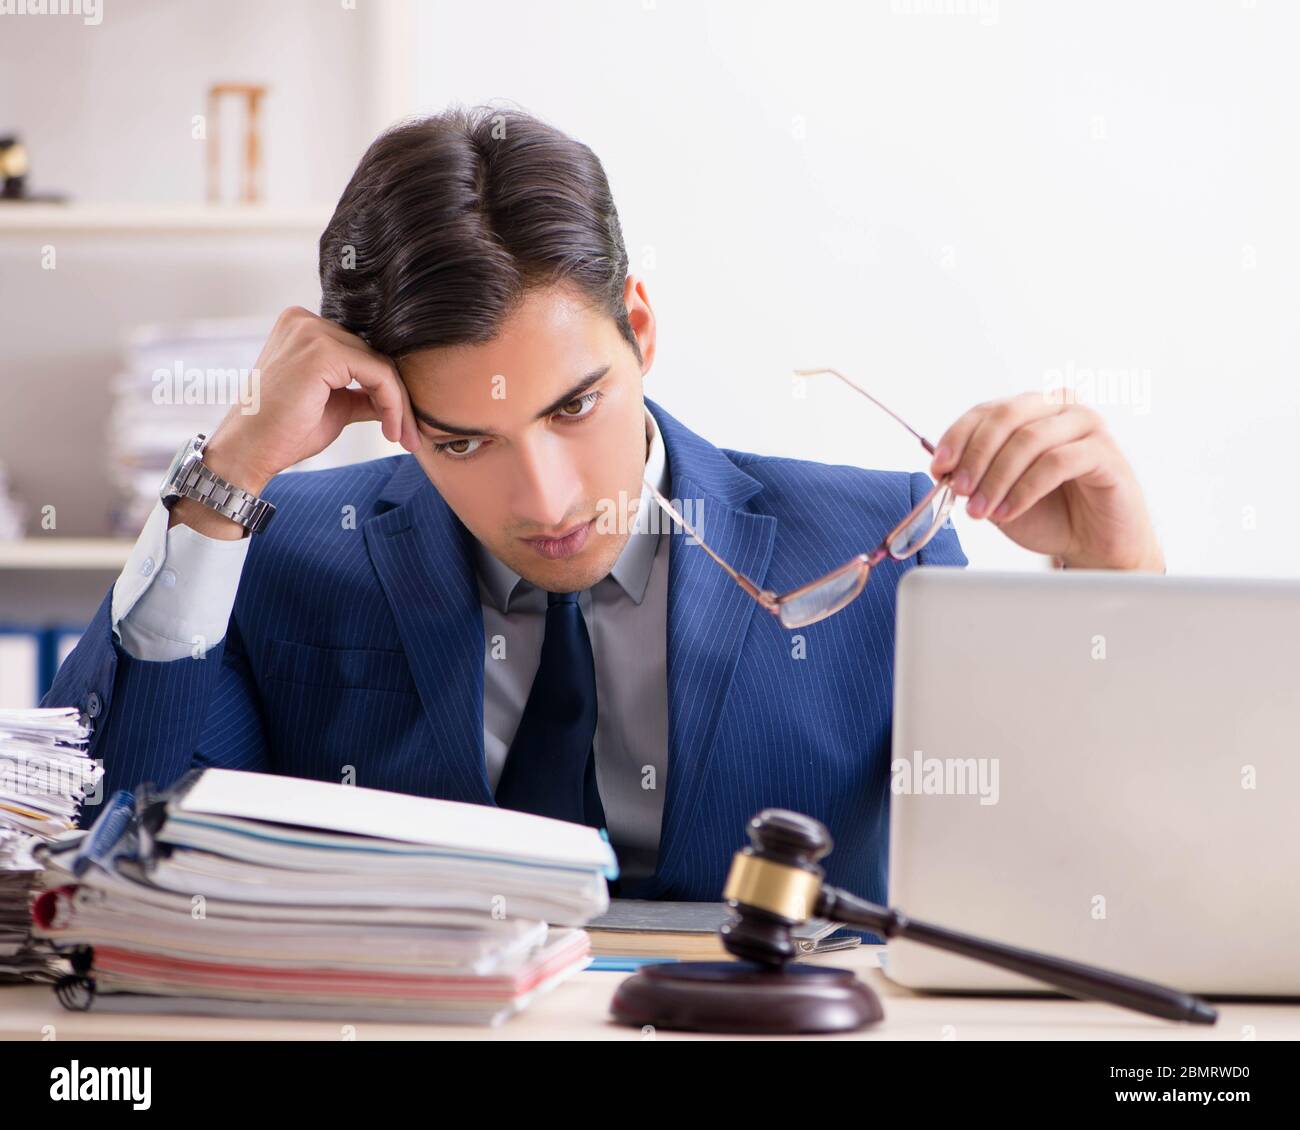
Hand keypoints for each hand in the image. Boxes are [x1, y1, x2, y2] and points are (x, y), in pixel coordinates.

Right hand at [168, 307, 420, 537]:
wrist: (248, 452)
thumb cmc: (283, 432)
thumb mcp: (335, 406)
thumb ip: (363, 394)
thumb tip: (396, 397)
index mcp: (303, 328)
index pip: (361, 352)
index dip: (387, 389)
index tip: (402, 426)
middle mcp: (304, 321)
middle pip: (373, 356)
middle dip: (397, 398)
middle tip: (410, 435)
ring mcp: (311, 333)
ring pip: (380, 365)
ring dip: (398, 405)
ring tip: (403, 437)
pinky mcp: (321, 352)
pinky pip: (378, 374)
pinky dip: (392, 404)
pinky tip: (392, 431)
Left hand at [929, 390, 1164, 571]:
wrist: (1094, 544)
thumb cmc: (1049, 513)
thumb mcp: (999, 492)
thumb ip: (976, 475)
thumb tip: (944, 467)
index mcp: (1032, 409)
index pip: (987, 410)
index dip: (957, 437)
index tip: (939, 467)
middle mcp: (1060, 408)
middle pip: (1006, 417)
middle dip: (976, 456)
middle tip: (960, 490)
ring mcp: (1087, 425)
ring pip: (1029, 439)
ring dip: (997, 478)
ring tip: (980, 510)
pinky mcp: (1106, 452)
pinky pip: (1056, 463)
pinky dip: (1024, 489)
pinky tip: (1007, 512)